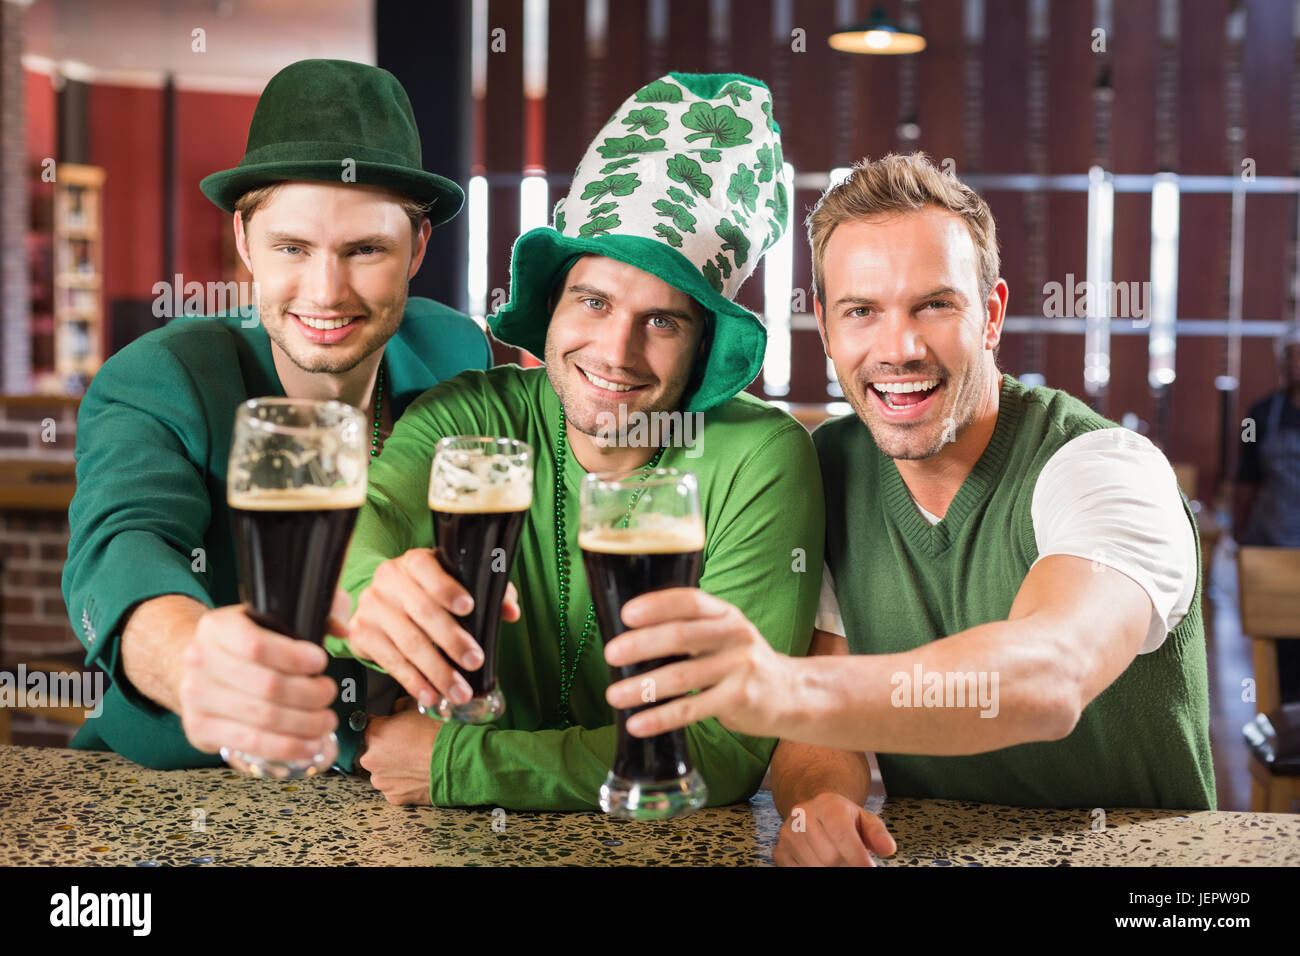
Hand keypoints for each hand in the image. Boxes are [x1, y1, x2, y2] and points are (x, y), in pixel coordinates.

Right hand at [178, 589, 347, 760]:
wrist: (204, 665)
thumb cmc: (248, 641)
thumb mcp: (274, 615)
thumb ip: (316, 610)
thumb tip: (342, 628)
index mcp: (217, 627)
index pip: (257, 645)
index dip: (294, 657)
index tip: (320, 661)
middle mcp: (200, 661)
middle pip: (267, 686)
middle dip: (310, 693)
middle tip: (328, 692)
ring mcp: (196, 697)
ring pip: (263, 718)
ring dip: (305, 723)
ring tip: (326, 720)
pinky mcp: (200, 728)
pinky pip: (250, 742)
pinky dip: (286, 747)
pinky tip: (308, 744)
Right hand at [345, 548, 519, 711]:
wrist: (381, 602)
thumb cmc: (428, 592)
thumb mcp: (455, 583)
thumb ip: (487, 592)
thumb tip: (510, 611)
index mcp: (414, 562)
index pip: (428, 570)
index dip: (447, 588)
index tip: (469, 607)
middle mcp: (389, 581)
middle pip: (423, 612)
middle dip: (452, 640)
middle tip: (476, 661)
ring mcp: (372, 608)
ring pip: (409, 642)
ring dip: (437, 671)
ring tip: (460, 691)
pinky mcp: (362, 634)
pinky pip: (391, 662)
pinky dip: (414, 681)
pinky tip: (432, 695)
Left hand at [359, 696, 438, 804]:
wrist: (459, 761)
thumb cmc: (440, 733)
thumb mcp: (420, 706)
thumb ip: (399, 707)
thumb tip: (395, 711)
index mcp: (374, 733)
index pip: (365, 725)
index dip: (381, 724)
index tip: (389, 726)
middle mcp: (371, 759)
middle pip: (373, 750)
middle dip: (387, 747)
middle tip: (410, 744)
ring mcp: (382, 781)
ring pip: (383, 771)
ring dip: (395, 767)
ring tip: (418, 761)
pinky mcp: (394, 798)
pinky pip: (395, 787)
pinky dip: (404, 783)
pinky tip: (420, 774)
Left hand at [602, 588, 793, 738]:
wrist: (790, 693)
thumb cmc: (741, 661)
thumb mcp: (724, 634)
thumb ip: (690, 629)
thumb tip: (628, 637)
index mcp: (726, 614)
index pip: (690, 601)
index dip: (657, 605)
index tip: (626, 614)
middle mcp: (735, 635)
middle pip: (682, 636)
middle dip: (641, 645)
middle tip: (610, 654)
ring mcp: (740, 668)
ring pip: (682, 677)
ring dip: (642, 686)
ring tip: (613, 695)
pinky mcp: (739, 700)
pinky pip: (691, 710)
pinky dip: (660, 718)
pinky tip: (637, 723)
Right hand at [773, 792, 896, 866]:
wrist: (815, 812)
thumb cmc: (844, 820)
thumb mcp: (864, 820)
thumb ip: (878, 834)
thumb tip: (887, 849)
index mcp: (827, 804)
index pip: (841, 833)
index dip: (856, 855)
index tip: (869, 868)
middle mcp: (803, 815)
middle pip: (829, 856)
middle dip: (845, 865)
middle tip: (851, 860)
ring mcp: (788, 833)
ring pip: (814, 867)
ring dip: (830, 870)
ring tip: (837, 859)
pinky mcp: (779, 851)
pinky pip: (798, 872)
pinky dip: (813, 871)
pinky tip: (820, 862)